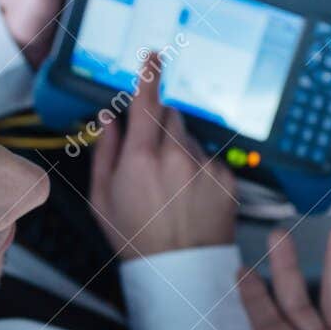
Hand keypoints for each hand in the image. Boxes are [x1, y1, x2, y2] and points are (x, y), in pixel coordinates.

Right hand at [89, 53, 237, 259]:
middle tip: (152, 157)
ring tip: (171, 187)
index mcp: (141, 157)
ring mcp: (205, 166)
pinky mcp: (227, 178)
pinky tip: (190, 195)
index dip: (149, 75)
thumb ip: (106, 151)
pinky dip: (200, 169)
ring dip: (180, 150)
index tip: (153, 57)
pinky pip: (210, 159)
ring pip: (191, 138)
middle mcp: (176, 156)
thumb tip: (109, 119)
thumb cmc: (137, 237)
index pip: (147, 102)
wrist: (180, 271)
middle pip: (171, 115)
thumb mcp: (103, 197)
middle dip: (160, 125)